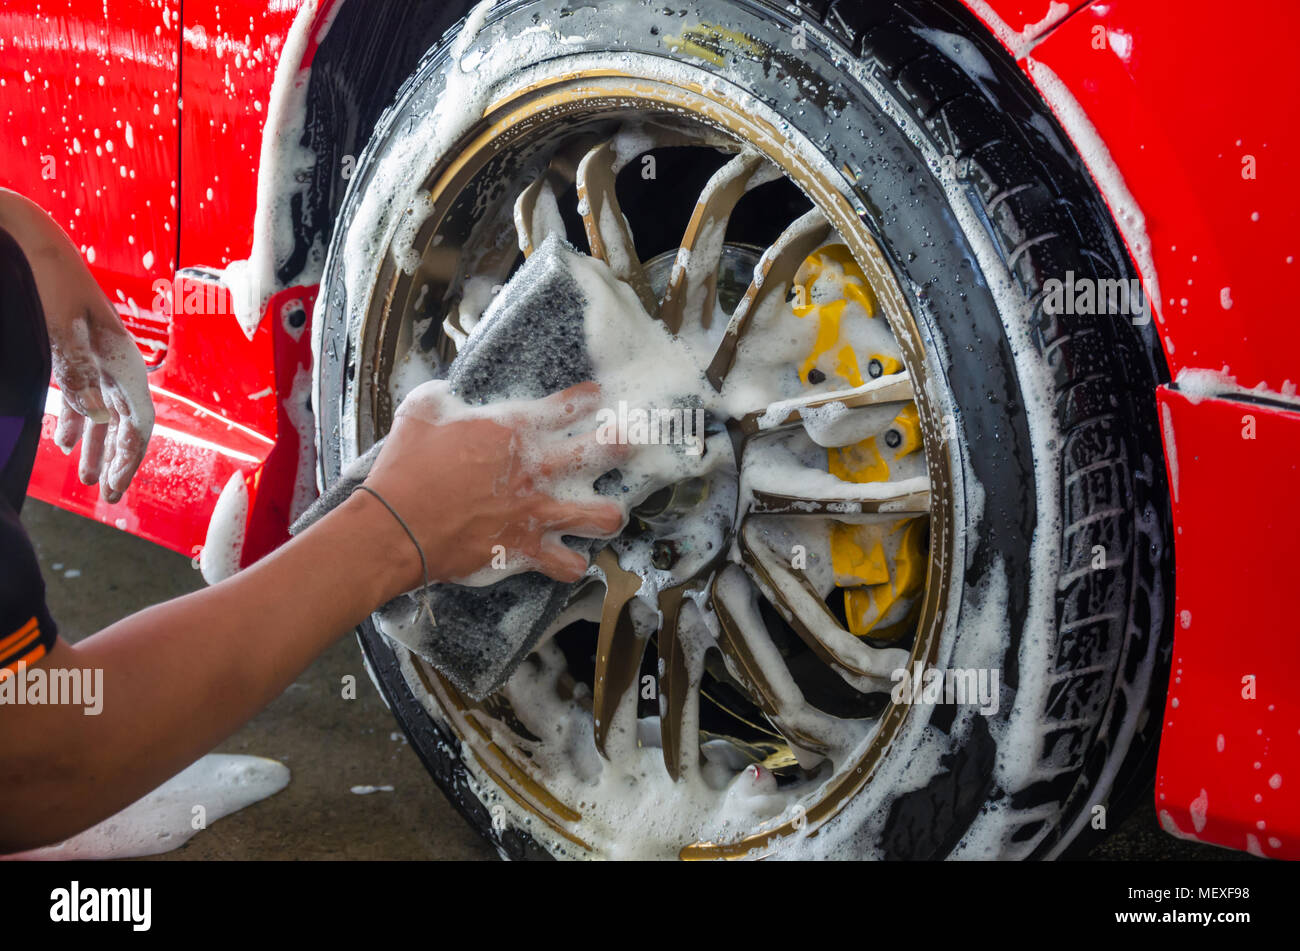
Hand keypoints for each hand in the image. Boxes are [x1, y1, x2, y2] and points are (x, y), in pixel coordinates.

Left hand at [45, 286, 154, 503]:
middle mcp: (117, 364)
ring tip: (86, 480)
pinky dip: (77, 423)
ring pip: (105, 414)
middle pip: (126, 423)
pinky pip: (85, 397)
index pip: (140, 421)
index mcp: (123, 360)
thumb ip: (77, 372)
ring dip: (96, 448)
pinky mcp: (79, 354)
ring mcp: (98, 359)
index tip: (114, 485)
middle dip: (117, 461)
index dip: (130, 457)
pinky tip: (63, 443)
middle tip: (106, 497)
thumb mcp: (61, 326)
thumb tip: (99, 417)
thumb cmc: (50, 280)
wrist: (33, 241)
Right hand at [363, 381, 627, 590]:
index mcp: (513, 429)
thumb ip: (442, 397)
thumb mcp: (420, 413)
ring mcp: (536, 512)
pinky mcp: (525, 549)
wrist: (394, 527)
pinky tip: (571, 559)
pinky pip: (567, 564)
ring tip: (609, 513)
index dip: (586, 399)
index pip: (566, 406)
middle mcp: (535, 469)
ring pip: (601, 515)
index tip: (596, 397)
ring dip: (608, 514)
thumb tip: (447, 392)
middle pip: (602, 451)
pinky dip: (571, 564)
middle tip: (629, 442)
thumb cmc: (405, 469)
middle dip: (621, 444)